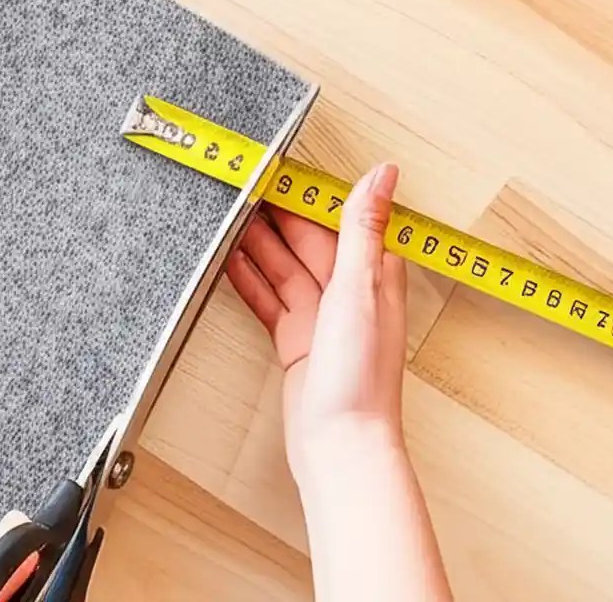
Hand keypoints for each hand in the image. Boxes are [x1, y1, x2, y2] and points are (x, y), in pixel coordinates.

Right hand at [226, 163, 407, 481]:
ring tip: (229, 213)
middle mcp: (350, 295)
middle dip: (278, 213)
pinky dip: (250, 280)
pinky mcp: (297, 343)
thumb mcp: (360, 289)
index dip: (312, 193)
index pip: (342, 219)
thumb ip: (363, 229)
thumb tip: (384, 174)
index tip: (283, 167)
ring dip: (259, 243)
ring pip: (285, 269)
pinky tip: (231, 263)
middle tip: (243, 183)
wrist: (340, 445)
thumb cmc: (360, 376)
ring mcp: (322, 320)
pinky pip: (270, 301)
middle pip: (309, 241)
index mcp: (374, 276)